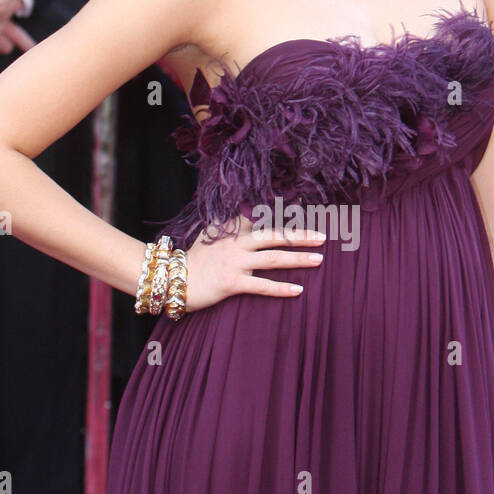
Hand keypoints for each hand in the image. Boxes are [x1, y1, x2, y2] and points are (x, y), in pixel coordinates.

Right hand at [183, 220, 327, 312]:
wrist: (171, 280)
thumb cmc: (194, 260)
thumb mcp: (210, 235)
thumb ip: (229, 225)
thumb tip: (247, 214)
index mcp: (231, 229)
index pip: (262, 216)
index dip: (283, 210)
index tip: (305, 203)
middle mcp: (236, 242)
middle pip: (274, 235)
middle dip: (300, 236)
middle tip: (322, 237)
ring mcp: (235, 262)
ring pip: (273, 258)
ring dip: (298, 259)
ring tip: (319, 259)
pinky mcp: (232, 282)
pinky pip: (262, 286)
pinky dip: (281, 288)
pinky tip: (298, 290)